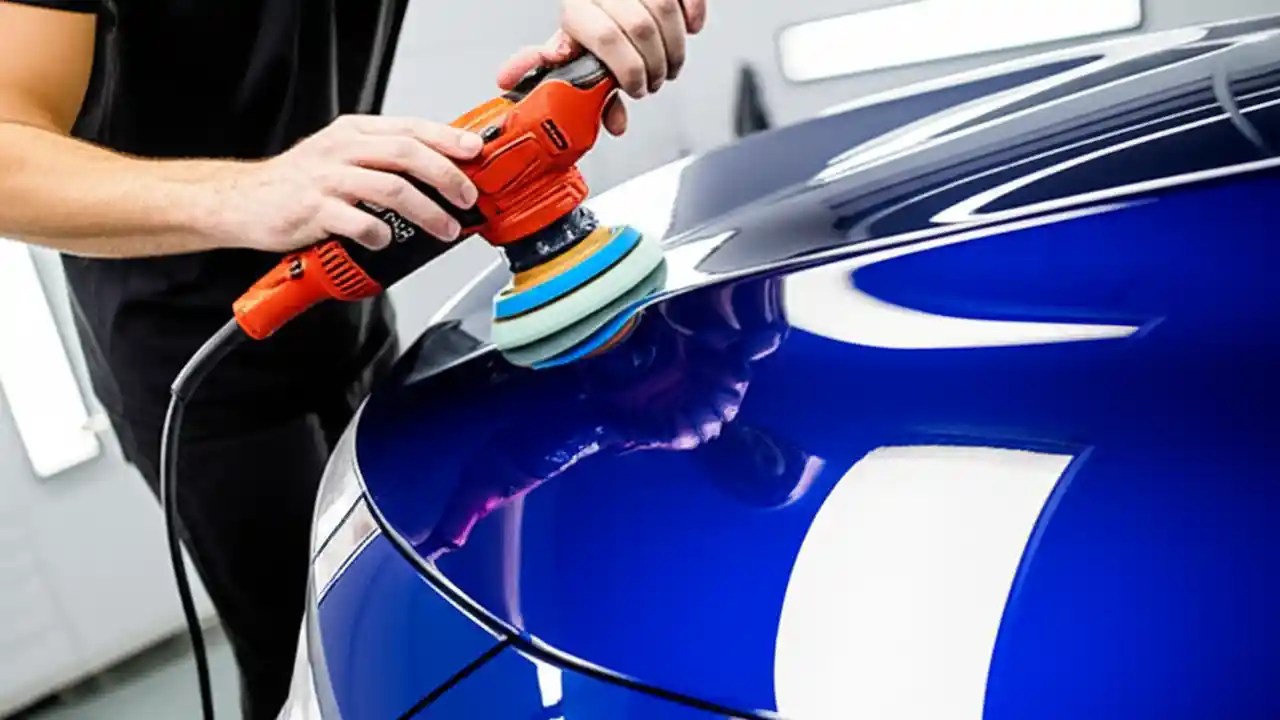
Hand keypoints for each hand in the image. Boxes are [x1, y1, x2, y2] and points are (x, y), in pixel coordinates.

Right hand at [214, 115, 483, 252]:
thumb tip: (440, 172)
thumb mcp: (342, 156)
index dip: (447, 138)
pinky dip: (380, 234)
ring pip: (390, 188)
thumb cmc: (300, 183)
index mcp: (353, 132)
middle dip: (446, 176)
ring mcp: (326, 179)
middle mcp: (341, 149)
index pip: (410, 127)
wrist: (244, 201)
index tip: (475, 151)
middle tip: (466, 197)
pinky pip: (356, 222)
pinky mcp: (312, 210)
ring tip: (445, 229)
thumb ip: (383, 160)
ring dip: (426, 211)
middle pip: (406, 154)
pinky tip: (388, 241)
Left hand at [496, 0, 707, 135]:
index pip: (605, 39)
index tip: (636, 90)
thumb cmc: (591, 25)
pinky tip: (690, 27)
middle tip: (654, 82)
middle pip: (640, 28)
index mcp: (577, 9)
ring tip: (670, 65)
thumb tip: (616, 123)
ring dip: (675, 48)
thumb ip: (595, 87)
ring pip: (664, 8)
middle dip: (654, 66)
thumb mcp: (584, 53)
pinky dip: (694, 12)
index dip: (628, 72)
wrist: (601, 1)